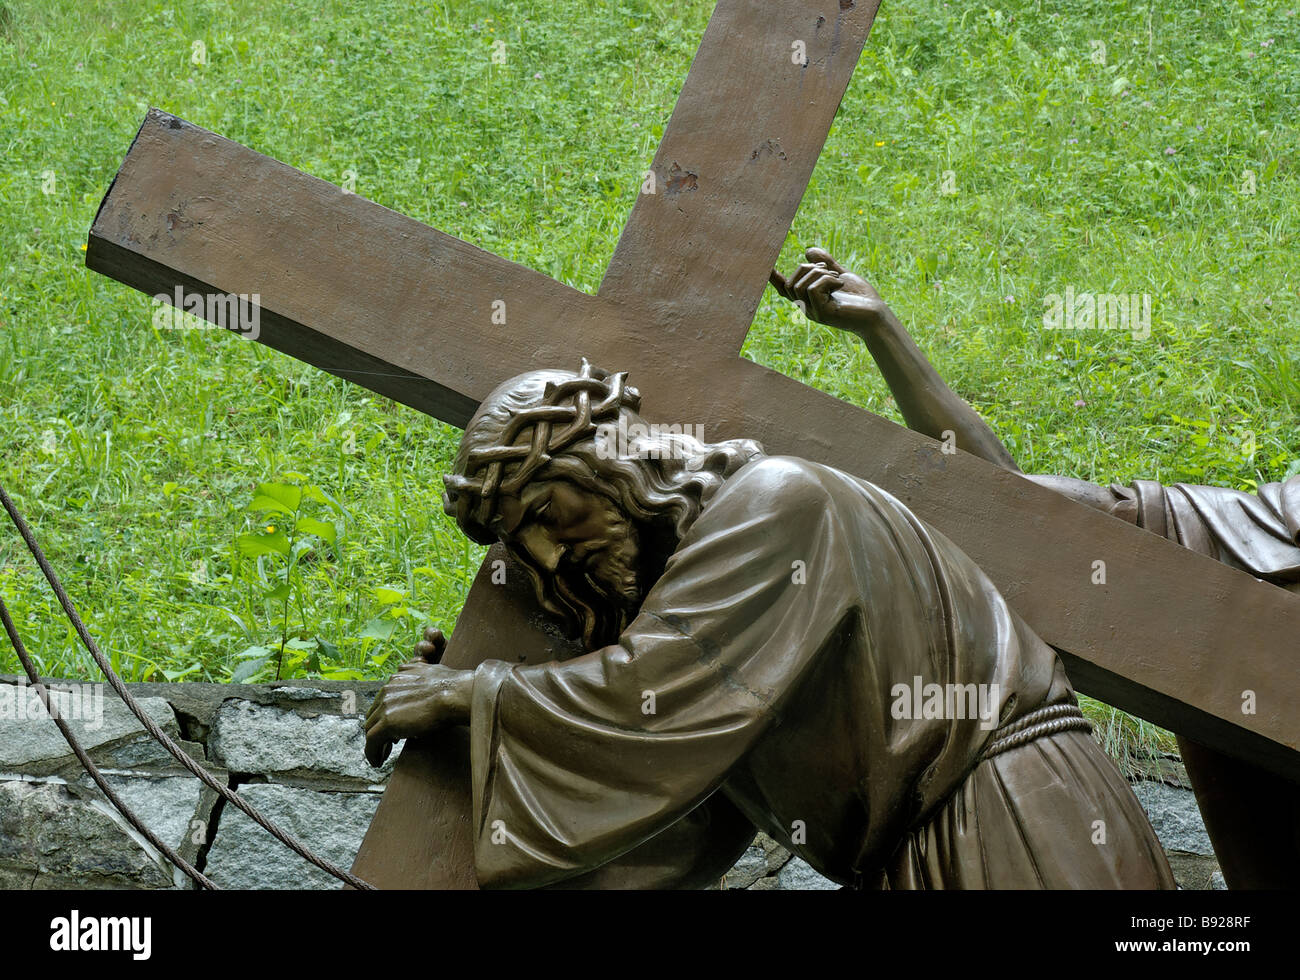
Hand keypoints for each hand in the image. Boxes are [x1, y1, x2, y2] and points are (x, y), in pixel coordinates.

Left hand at [362, 627, 471, 767]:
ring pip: (370, 728)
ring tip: (383, 756)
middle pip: (374, 714)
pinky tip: (378, 762)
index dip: (385, 715)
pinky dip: (372, 754)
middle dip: (379, 729)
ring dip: (375, 743)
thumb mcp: (431, 670)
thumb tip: (420, 662)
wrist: (456, 695)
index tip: (394, 727)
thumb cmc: (452, 687)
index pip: (383, 700)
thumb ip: (418, 670)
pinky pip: (371, 742)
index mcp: (398, 677)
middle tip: (389, 744)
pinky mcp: (387, 723)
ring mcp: (385, 706)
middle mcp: (387, 689)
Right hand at [769, 247, 886, 332]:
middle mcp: (808, 308)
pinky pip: (813, 289)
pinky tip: (841, 283)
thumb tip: (807, 250)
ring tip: (837, 278)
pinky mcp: (823, 314)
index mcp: (809, 300)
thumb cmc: (861, 298)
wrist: (877, 315)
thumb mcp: (841, 275)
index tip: (764, 268)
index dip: (773, 279)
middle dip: (807, 268)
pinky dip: (827, 280)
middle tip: (829, 268)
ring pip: (801, 285)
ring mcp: (814, 313)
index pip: (785, 290)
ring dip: (820, 273)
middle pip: (791, 283)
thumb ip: (825, 264)